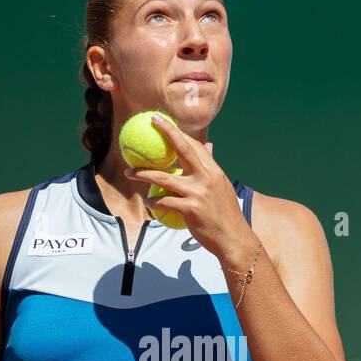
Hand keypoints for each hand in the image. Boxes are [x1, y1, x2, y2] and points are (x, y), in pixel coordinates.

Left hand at [123, 113, 255, 262]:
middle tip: (149, 124)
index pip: (194, 145)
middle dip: (166, 132)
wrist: (232, 238)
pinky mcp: (190, 209)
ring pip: (163, 178)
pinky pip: (164, 202)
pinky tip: (146, 200)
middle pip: (182, 149)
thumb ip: (212, 166)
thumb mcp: (221, 186)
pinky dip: (153, 201)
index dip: (177, 132)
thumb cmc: (225, 213)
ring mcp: (197, 192)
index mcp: (213, 170)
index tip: (162, 122)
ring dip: (142, 174)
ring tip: (129, 172)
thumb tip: (208, 146)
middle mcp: (206, 177)